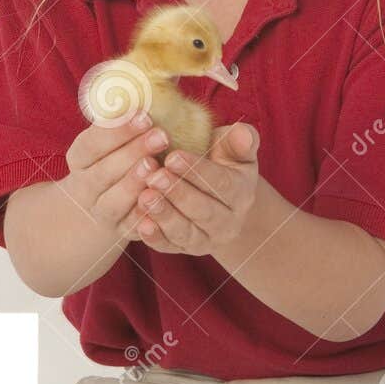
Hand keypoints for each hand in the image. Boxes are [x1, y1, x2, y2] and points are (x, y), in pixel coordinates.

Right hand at [60, 112, 173, 243]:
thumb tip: (161, 74)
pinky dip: (145, 216)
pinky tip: (162, 200)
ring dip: (134, 184)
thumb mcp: (111, 138)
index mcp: (79, 159)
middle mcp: (86, 187)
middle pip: (102, 172)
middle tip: (160, 135)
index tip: (144, 115)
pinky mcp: (121, 231)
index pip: (90, 144)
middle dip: (132, 152)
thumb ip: (131, 114)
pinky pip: (132, 228)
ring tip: (157, 166)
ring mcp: (102, 212)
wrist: (96, 206)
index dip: (116, 131)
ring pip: (114, 202)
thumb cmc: (114, 158)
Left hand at [118, 122, 261, 256]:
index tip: (172, 157)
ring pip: (186, 231)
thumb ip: (240, 140)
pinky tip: (141, 224)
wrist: (217, 198)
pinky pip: (169, 246)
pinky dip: (155, 237)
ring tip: (144, 197)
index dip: (197, 171)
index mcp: (241, 193)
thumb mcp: (234, 149)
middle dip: (178, 193)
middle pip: (203, 210)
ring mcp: (206, 239)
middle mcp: (228, 222)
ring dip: (165, 215)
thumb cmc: (220, 162)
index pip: (221, 184)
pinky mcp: (184, 250)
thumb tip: (243, 133)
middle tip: (154, 177)